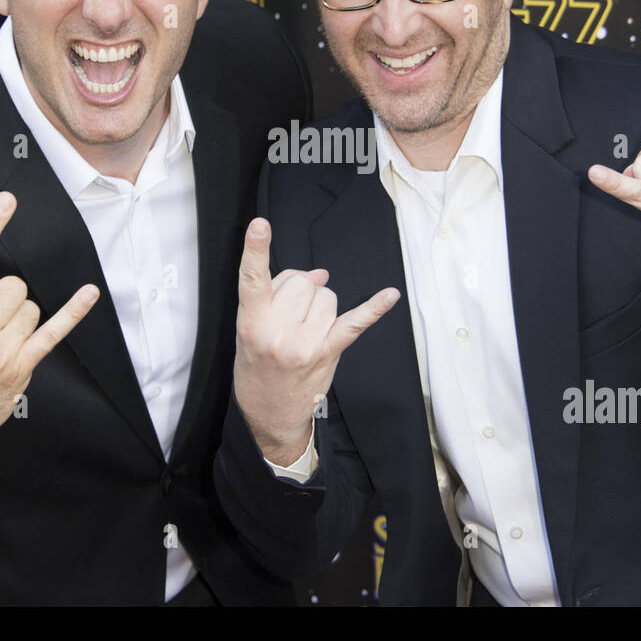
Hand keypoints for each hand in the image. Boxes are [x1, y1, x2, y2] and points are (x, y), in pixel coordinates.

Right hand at [232, 218, 399, 465]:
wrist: (269, 415)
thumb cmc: (257, 368)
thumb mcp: (250, 331)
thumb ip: (277, 298)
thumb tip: (317, 275)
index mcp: (251, 323)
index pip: (252, 280)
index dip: (254, 250)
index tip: (259, 226)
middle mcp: (278, 332)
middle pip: (300, 282)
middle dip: (299, 288)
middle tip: (290, 311)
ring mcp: (306, 344)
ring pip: (325, 295)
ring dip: (320, 303)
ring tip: (306, 326)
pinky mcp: (329, 353)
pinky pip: (354, 323)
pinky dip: (374, 308)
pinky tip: (390, 295)